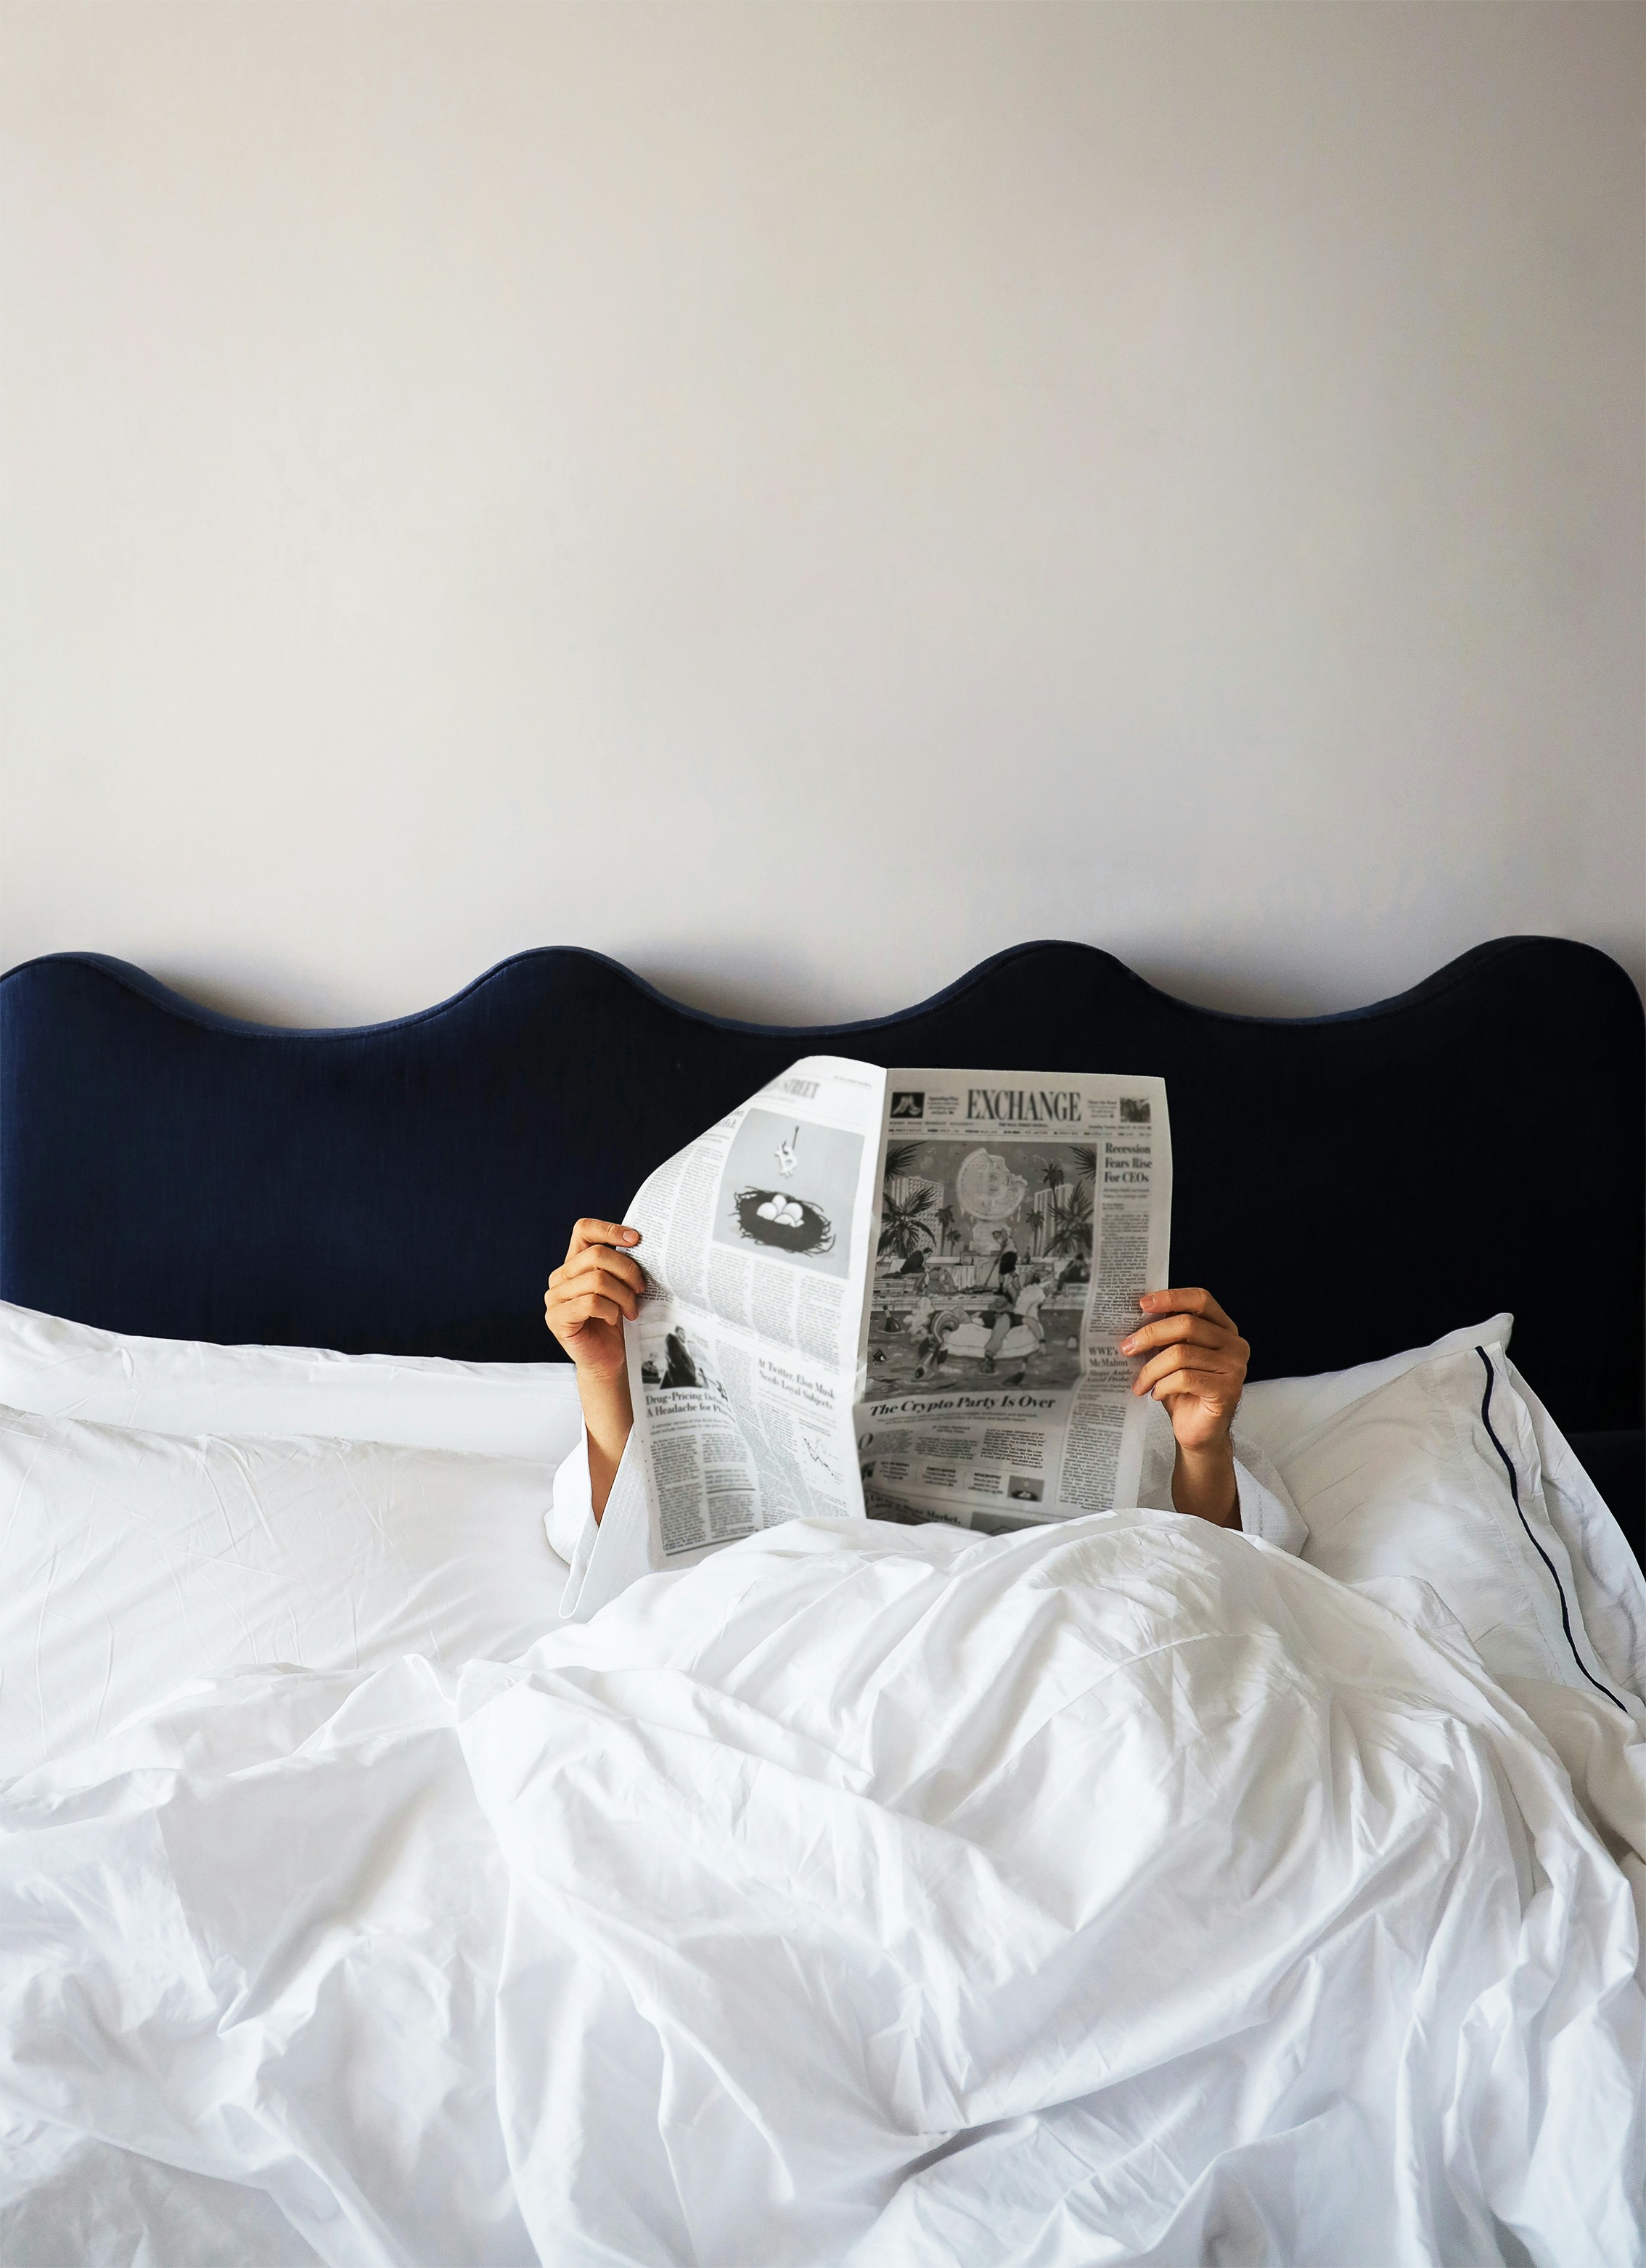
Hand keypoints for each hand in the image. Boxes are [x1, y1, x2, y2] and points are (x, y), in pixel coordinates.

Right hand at [544, 1219, 643, 1518]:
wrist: (610, 1361)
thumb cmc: (618, 1322)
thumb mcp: (622, 1287)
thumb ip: (621, 1264)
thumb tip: (642, 1240)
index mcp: (574, 1263)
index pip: (583, 1230)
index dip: (609, 1229)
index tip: (637, 1239)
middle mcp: (560, 1277)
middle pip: (597, 1256)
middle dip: (628, 1271)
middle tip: (641, 1289)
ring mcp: (555, 1298)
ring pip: (596, 1280)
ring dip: (622, 1295)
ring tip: (630, 1310)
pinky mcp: (557, 1319)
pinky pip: (590, 1302)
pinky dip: (610, 1310)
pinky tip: (616, 1320)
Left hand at [1121, 1287, 1248, 1525]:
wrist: (1198, 1432)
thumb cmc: (1184, 1391)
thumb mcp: (1173, 1356)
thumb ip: (1166, 1335)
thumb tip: (1134, 1315)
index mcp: (1224, 1328)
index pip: (1201, 1299)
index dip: (1171, 1297)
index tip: (1142, 1303)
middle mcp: (1235, 1344)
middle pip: (1187, 1324)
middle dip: (1150, 1334)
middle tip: (1126, 1347)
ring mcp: (1235, 1367)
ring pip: (1182, 1354)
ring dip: (1152, 1368)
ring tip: (1140, 1382)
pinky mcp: (1227, 1390)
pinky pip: (1185, 1378)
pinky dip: (1163, 1385)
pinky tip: (1156, 1394)